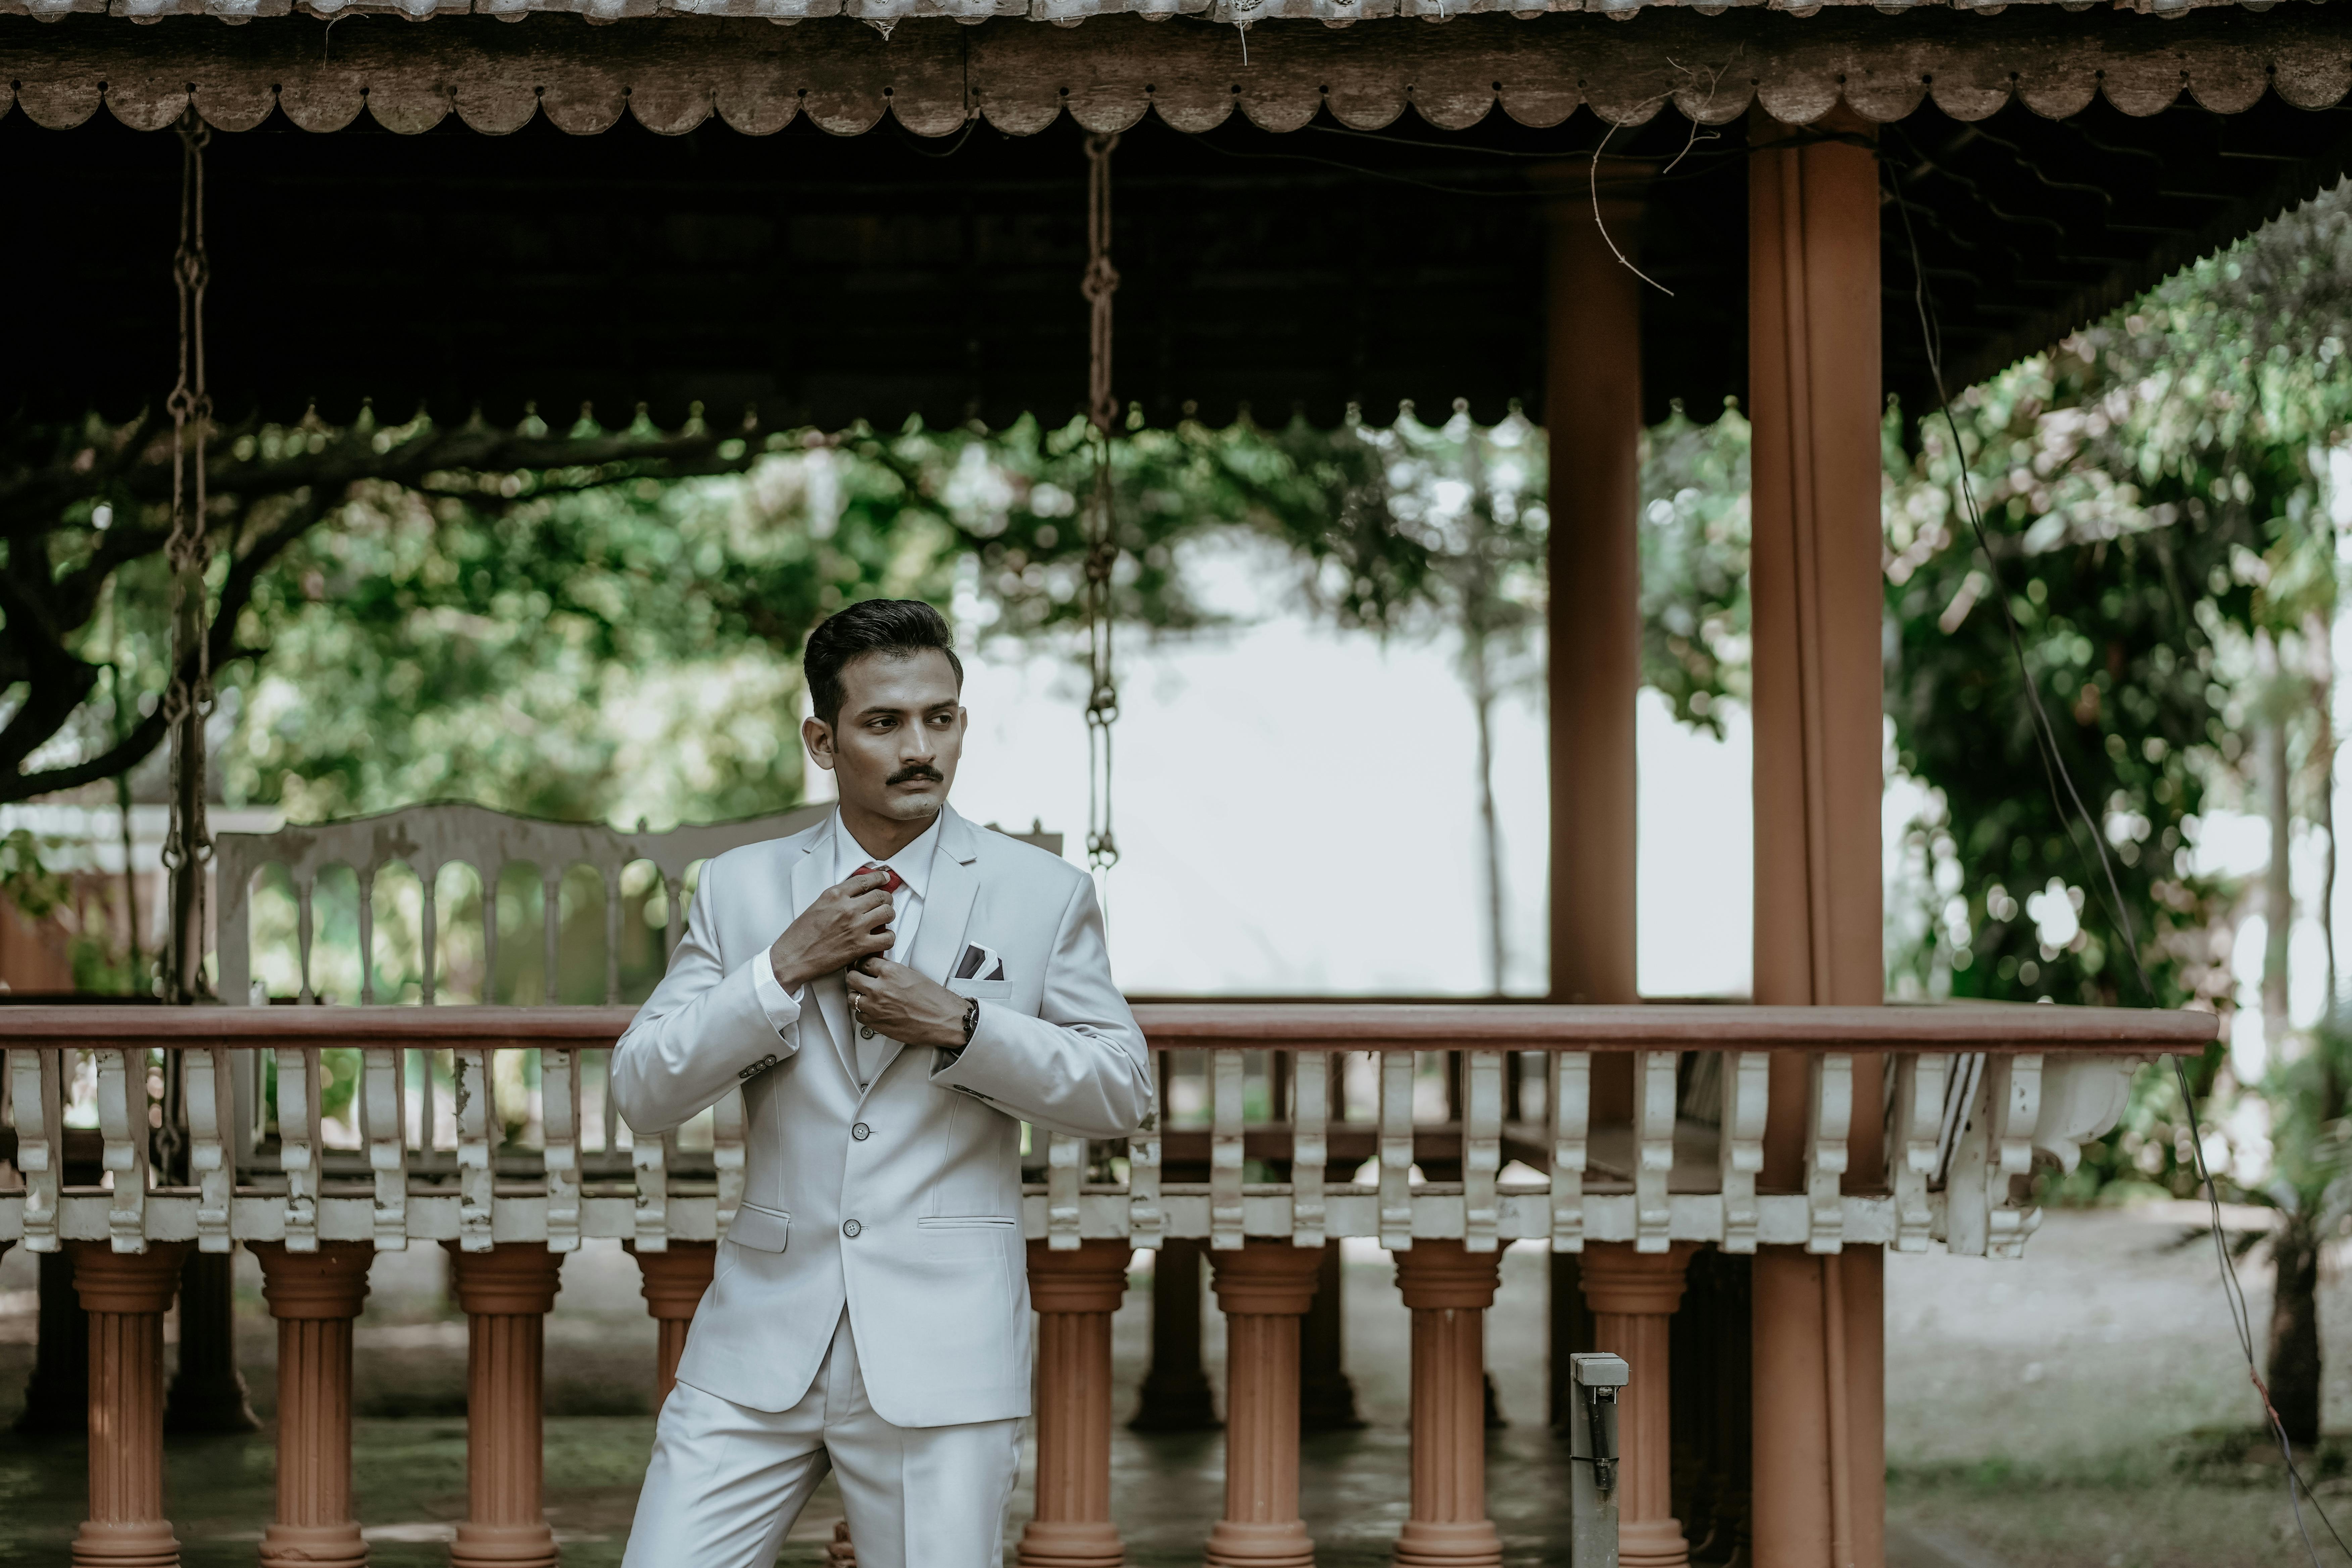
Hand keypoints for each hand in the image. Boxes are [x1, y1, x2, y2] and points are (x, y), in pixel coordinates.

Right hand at [768, 871, 895, 991]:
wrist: (793, 957)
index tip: (885, 878)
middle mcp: (847, 908)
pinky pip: (887, 937)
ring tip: (884, 919)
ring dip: (889, 915)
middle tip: (885, 902)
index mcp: (834, 895)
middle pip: (881, 895)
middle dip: (886, 898)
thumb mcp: (818, 905)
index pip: (865, 880)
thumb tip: (856, 893)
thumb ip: (837, 897)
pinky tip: (882, 937)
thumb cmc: (801, 934)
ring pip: (887, 913)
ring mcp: (855, 927)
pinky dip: (889, 937)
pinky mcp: (860, 946)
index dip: (879, 877)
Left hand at [845, 958, 970, 1047]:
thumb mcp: (912, 974)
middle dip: (856, 977)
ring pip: (851, 998)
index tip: (863, 967)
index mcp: (890, 972)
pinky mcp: (876, 1023)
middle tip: (861, 979)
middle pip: (852, 978)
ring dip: (857, 996)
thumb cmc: (934, 1000)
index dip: (863, 964)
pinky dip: (864, 1013)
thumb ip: (892, 971)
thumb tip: (879, 970)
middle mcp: (880, 988)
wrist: (944, 1020)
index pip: (864, 962)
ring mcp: (875, 1007)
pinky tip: (873, 1010)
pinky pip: (859, 1016)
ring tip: (866, 996)